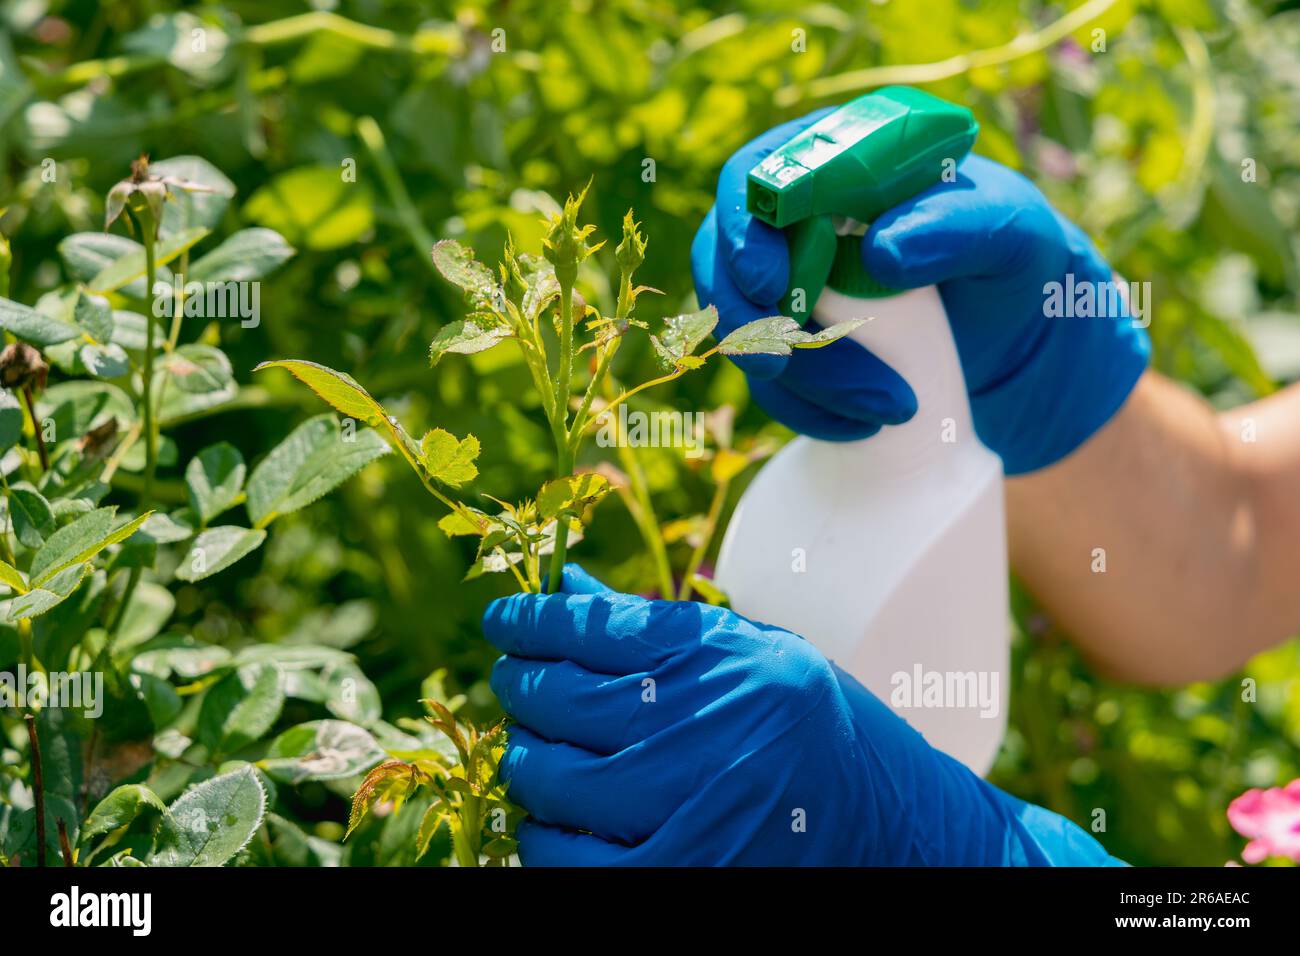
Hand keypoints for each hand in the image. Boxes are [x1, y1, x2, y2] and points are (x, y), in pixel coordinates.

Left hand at [483, 565, 1122, 865]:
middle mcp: (715, 729)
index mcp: (736, 661)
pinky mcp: (682, 877)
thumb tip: (564, 586)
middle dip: (520, 684)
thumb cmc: (828, 736)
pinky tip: (553, 819)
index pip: (599, 627)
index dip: (534, 618)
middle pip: (562, 699)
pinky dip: (543, 837)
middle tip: (513, 678)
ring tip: (536, 747)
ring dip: (527, 761)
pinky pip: (567, 859)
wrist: (906, 840)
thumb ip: (658, 629)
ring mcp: (695, 811)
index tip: (504, 616)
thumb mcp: (759, 659)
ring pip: (551, 779)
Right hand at [691, 111, 1150, 474]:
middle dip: (746, 319)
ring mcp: (791, 289)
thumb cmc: (1016, 260)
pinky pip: (773, 384)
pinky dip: (809, 411)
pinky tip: (866, 425)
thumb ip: (956, 227)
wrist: (1022, 338)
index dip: (744, 227)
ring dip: (799, 379)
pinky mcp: (797, 349)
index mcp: (838, 162)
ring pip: (744, 332)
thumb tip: (880, 253)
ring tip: (885, 407)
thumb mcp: (1010, 233)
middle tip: (780, 364)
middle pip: (724, 259)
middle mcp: (799, 222)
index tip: (770, 281)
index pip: (756, 175)